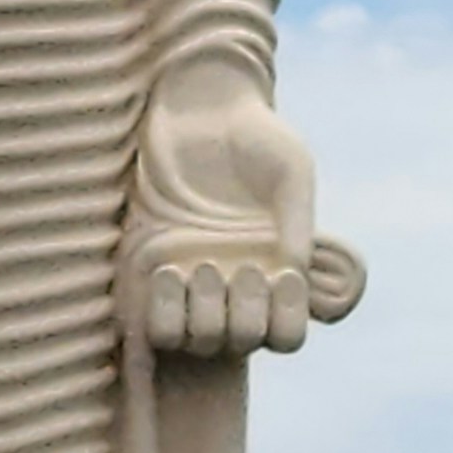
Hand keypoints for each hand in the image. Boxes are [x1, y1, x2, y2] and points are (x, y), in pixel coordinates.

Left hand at [130, 68, 363, 363]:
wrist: (198, 108)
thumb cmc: (254, 134)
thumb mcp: (290, 169)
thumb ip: (299, 218)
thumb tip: (291, 272)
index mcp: (276, 272)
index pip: (286, 335)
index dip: (287, 322)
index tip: (283, 280)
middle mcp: (236, 288)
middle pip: (245, 344)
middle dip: (247, 317)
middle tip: (245, 268)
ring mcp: (195, 284)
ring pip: (202, 342)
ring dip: (207, 317)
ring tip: (207, 267)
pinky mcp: (153, 271)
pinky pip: (158, 325)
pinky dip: (166, 309)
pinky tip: (172, 270)